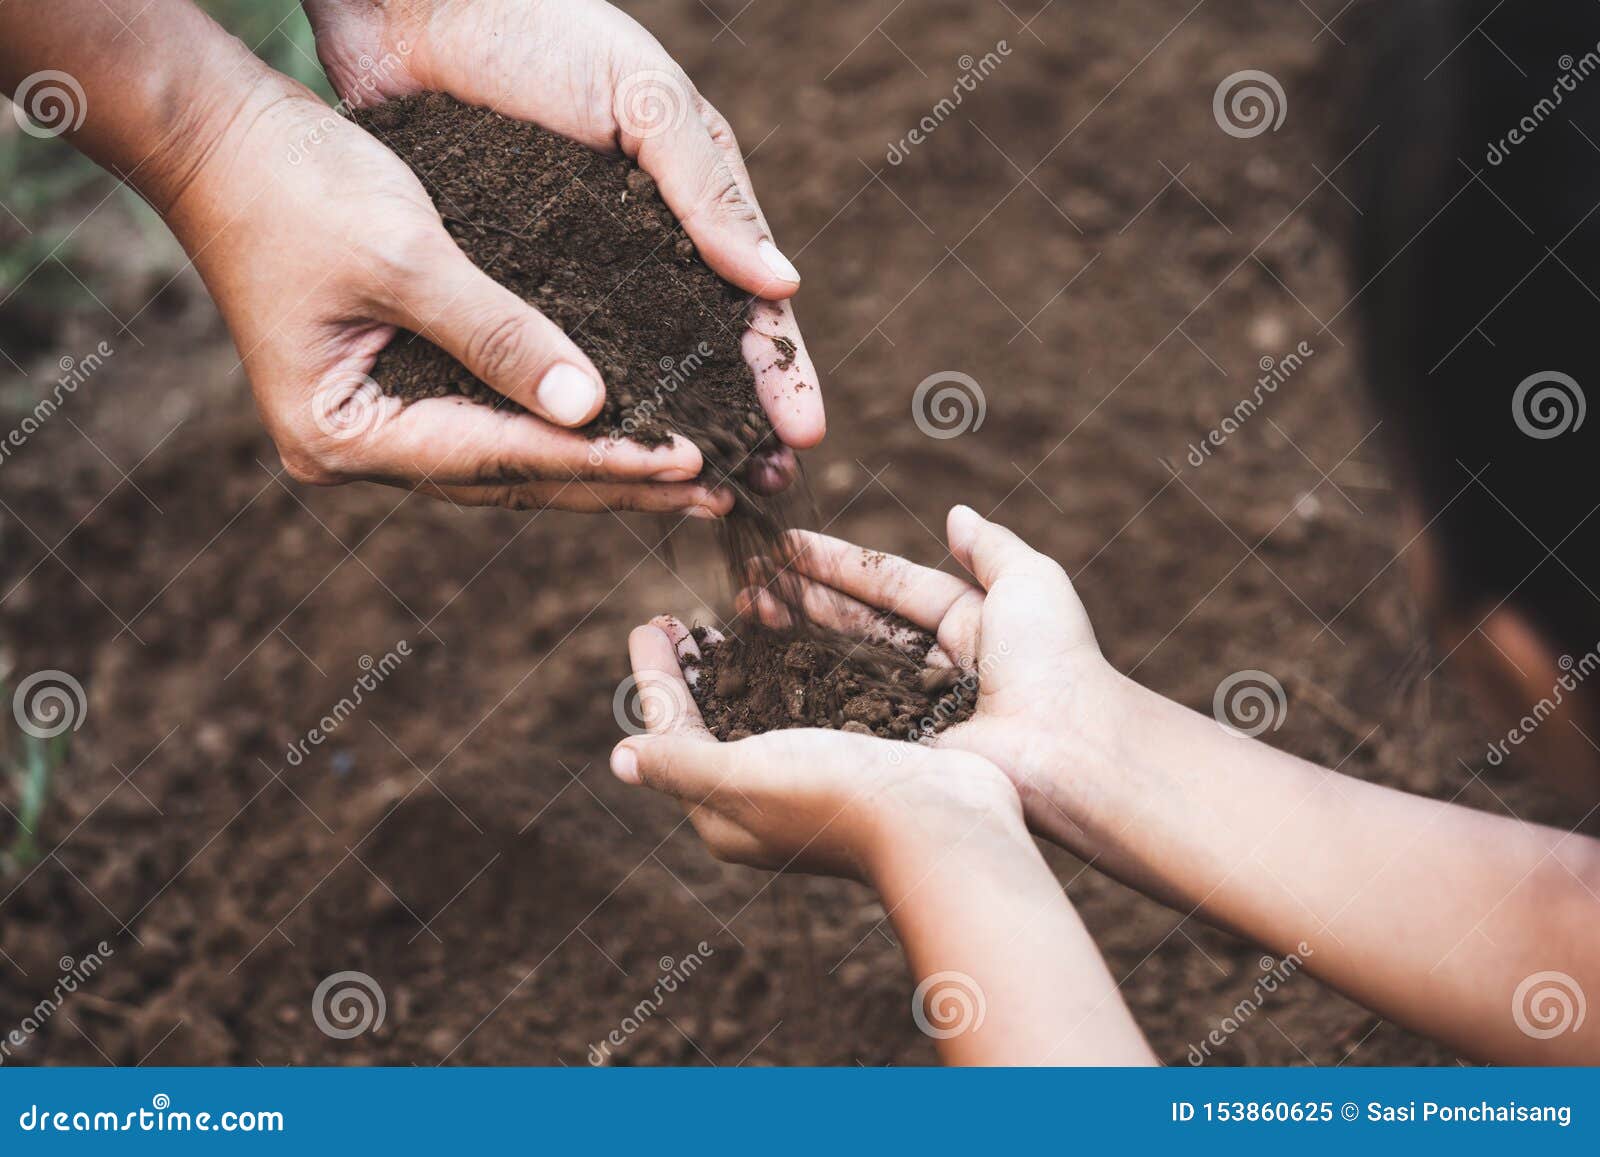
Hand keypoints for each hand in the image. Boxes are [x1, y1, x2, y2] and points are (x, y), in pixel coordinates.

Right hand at [163, 75, 747, 512]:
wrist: (218, 140)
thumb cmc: (297, 187)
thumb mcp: (407, 259)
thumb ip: (499, 335)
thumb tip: (592, 408)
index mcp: (343, 434)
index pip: (500, 458)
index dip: (601, 462)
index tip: (691, 461)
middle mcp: (356, 448)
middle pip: (510, 477)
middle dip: (615, 482)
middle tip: (714, 486)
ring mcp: (371, 425)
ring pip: (506, 459)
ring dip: (596, 464)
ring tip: (688, 473)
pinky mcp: (390, 391)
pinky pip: (490, 422)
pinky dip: (557, 425)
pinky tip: (622, 430)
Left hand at [302, 0, 822, 493]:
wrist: (415, 3)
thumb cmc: (542, 30)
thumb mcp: (644, 97)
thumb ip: (708, 188)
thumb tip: (780, 286)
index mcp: (687, 213)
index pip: (749, 310)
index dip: (779, 373)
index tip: (802, 435)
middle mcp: (633, 259)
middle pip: (695, 363)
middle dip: (734, 425)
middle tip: (764, 488)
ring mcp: (565, 279)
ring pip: (622, 377)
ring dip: (654, 436)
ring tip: (685, 494)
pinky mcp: (494, 285)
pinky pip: (536, 360)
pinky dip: (561, 410)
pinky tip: (579, 459)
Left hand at [611, 616, 1024, 880]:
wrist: (944, 822)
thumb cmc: (837, 796)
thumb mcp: (743, 777)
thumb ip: (681, 763)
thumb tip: (618, 760)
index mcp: (725, 813)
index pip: (672, 732)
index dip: (656, 676)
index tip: (648, 622)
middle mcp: (762, 803)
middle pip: (710, 724)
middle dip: (691, 672)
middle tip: (680, 620)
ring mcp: (809, 784)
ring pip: (756, 717)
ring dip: (737, 670)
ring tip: (724, 627)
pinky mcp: (852, 763)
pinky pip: (803, 712)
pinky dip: (787, 675)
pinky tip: (792, 647)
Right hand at [738, 506, 1133, 854]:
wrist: (1066, 748)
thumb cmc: (1054, 659)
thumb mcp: (1031, 583)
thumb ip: (991, 547)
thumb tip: (957, 514)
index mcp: (969, 623)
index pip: (889, 585)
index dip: (836, 564)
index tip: (786, 545)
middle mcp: (937, 666)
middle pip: (856, 623)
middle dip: (803, 596)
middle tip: (748, 579)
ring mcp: (914, 711)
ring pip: (842, 666)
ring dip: (795, 636)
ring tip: (747, 611)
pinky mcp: (898, 751)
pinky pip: (846, 717)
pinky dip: (806, 693)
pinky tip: (766, 671)